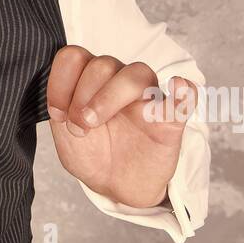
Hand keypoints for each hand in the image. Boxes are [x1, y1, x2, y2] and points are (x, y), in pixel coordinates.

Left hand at [46, 44, 197, 207]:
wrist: (115, 185)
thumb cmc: (92, 152)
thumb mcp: (66, 135)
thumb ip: (63, 112)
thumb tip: (67, 102)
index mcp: (93, 79)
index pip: (76, 57)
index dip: (60, 81)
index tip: (57, 114)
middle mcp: (120, 82)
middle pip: (103, 64)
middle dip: (82, 95)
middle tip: (79, 127)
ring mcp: (147, 99)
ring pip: (136, 74)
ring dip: (110, 95)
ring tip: (93, 122)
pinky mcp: (170, 121)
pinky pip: (186, 98)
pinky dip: (184, 92)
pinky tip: (178, 87)